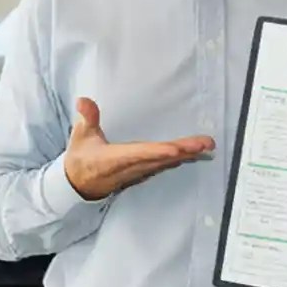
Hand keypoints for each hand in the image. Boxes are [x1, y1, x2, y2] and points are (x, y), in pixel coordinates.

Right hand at [63, 97, 214, 200]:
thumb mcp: (79, 138)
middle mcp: (131, 167)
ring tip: (207, 147)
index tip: (176, 149)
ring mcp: (139, 172)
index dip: (157, 152)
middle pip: (161, 159)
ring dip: (188, 155)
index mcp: (115, 158)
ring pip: (167, 163)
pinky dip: (182, 159)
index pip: (139, 154)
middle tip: (206, 143)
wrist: (79, 186)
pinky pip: (166, 165)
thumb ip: (86, 119)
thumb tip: (83, 100)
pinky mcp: (144, 172)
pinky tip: (196, 154)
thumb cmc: (81, 159)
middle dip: (184, 151)